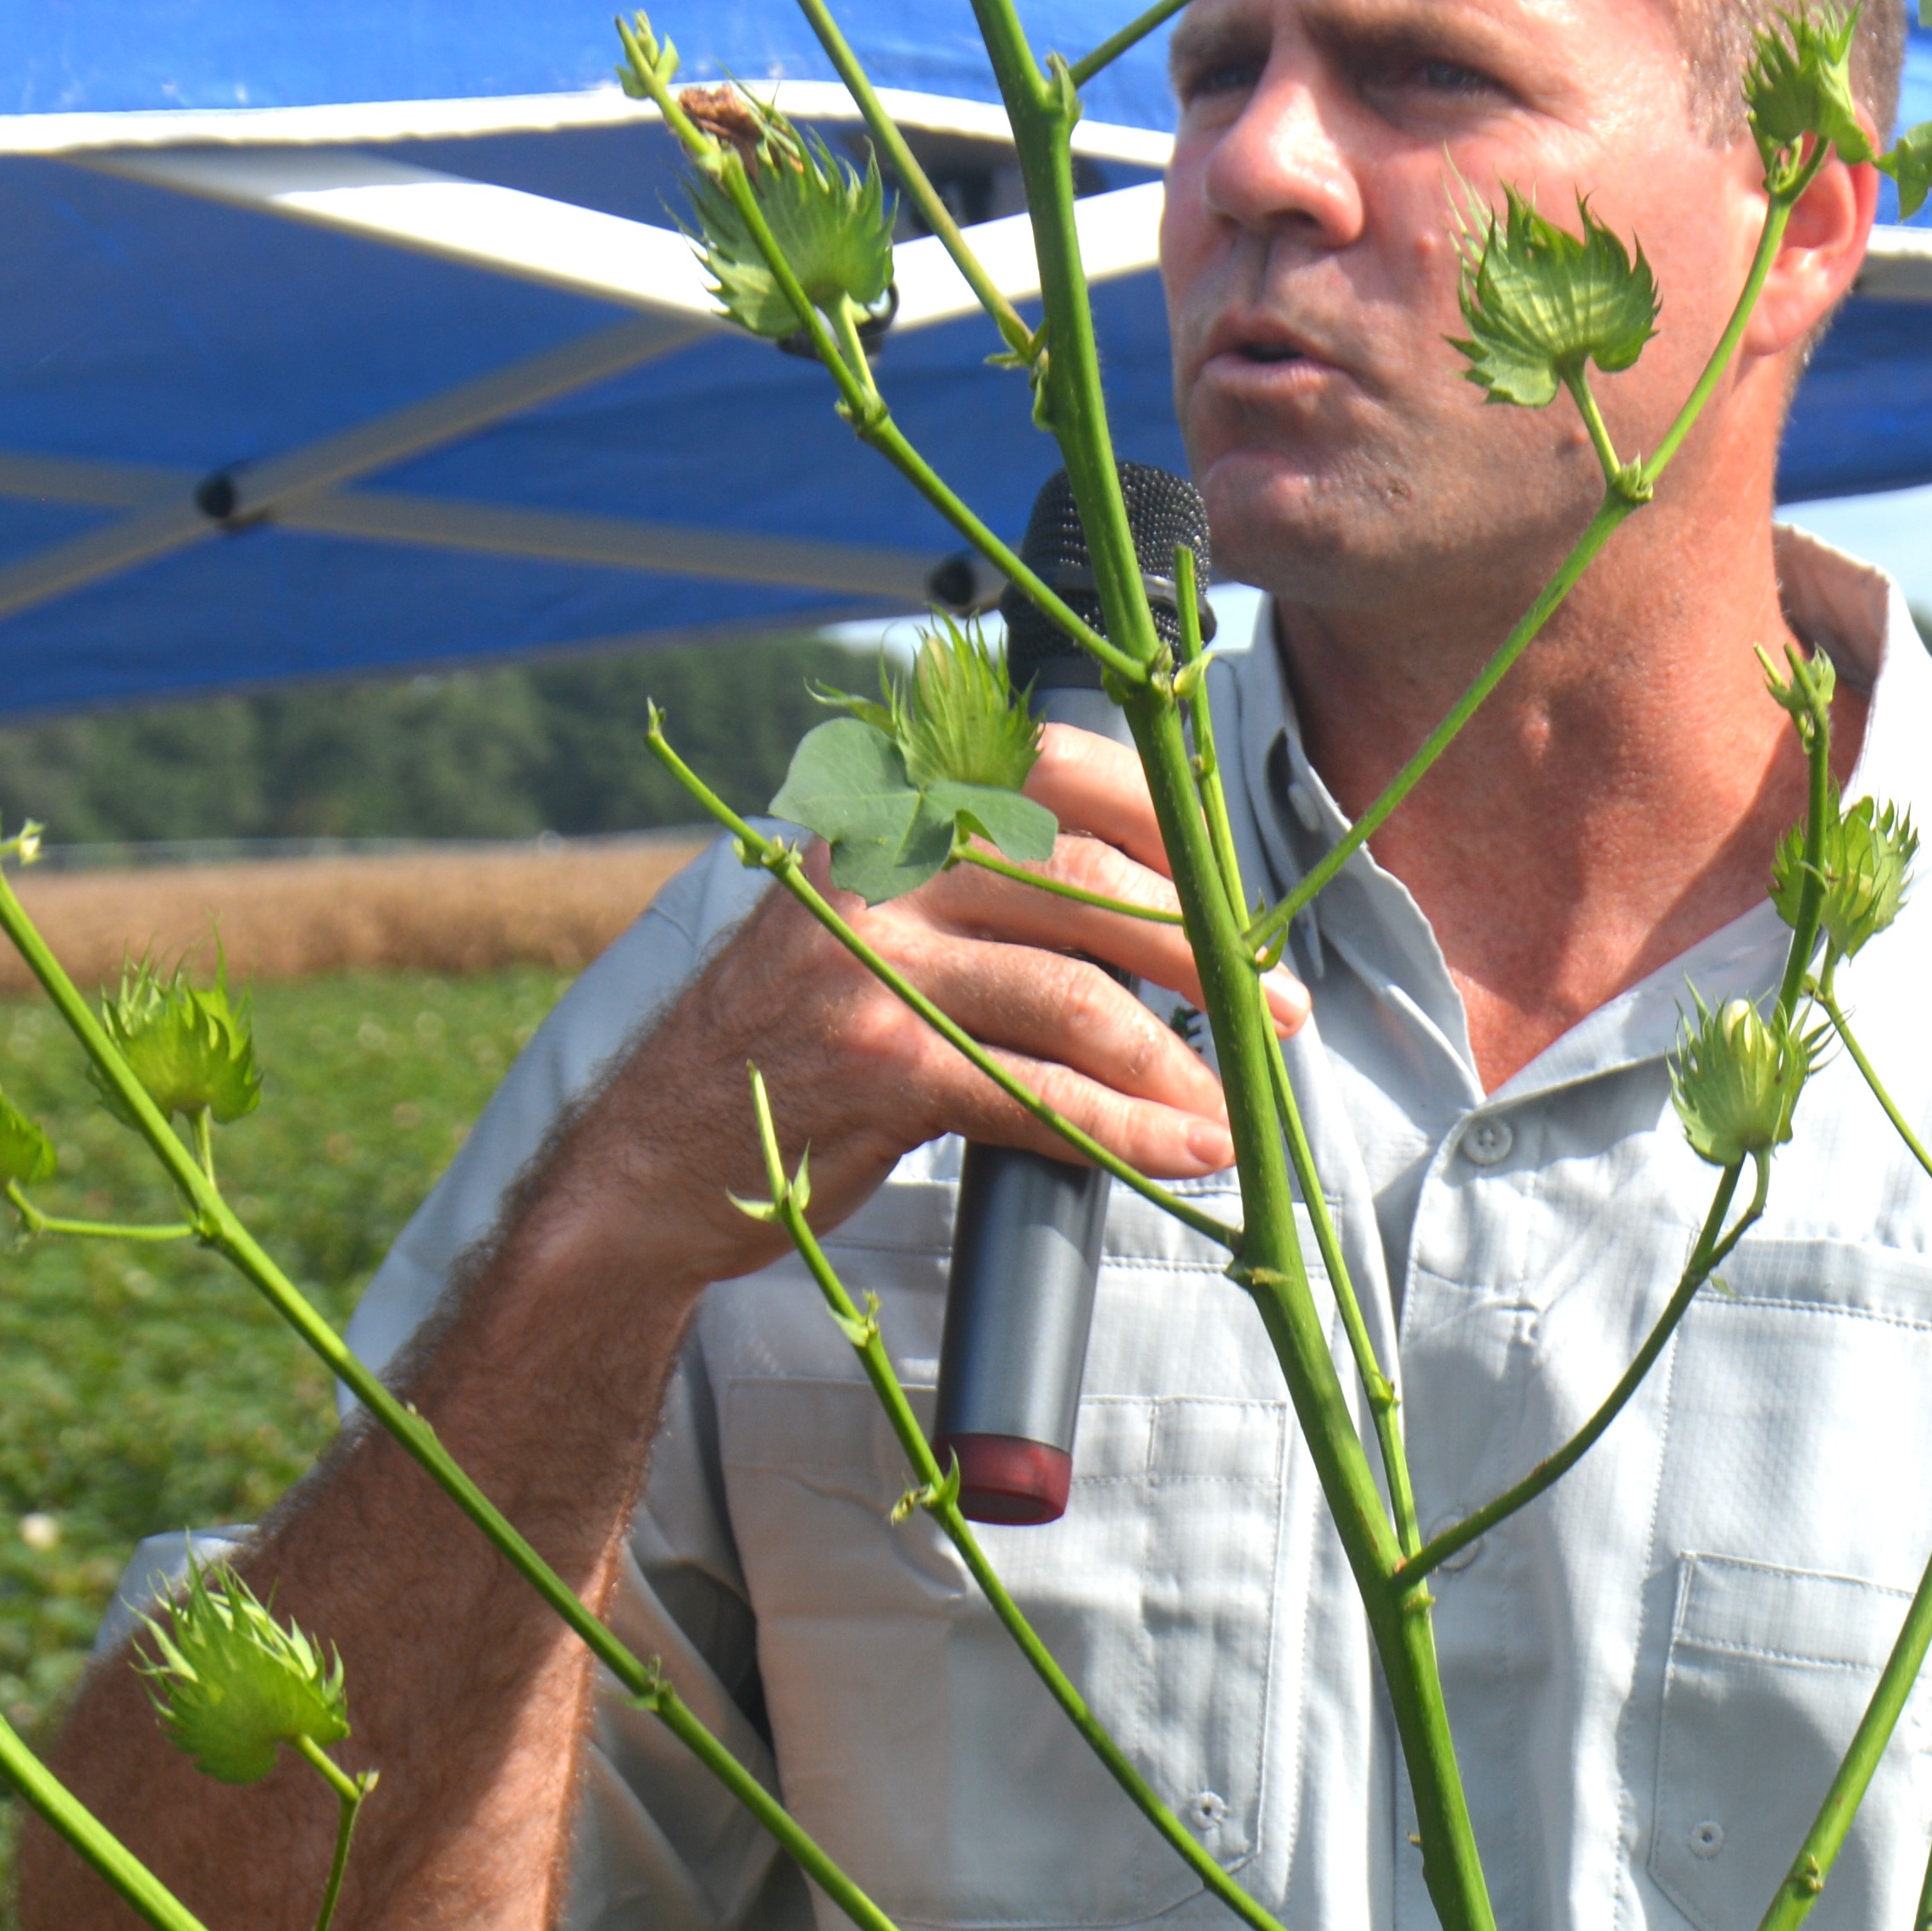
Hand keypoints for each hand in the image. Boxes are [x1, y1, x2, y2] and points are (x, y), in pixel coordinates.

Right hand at [555, 724, 1308, 1289]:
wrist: (652, 1158)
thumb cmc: (795, 1040)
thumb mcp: (869, 923)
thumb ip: (983, 894)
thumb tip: (1156, 913)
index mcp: (891, 816)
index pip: (1051, 772)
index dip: (1161, 821)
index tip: (1235, 882)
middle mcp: (880, 872)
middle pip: (1084, 883)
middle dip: (1201, 947)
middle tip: (1278, 1006)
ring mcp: (873, 968)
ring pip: (1074, 996)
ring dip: (1178, 1059)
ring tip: (1236, 1101)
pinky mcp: (878, 1068)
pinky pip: (1038, 1093)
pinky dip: (1127, 1129)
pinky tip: (1181, 1152)